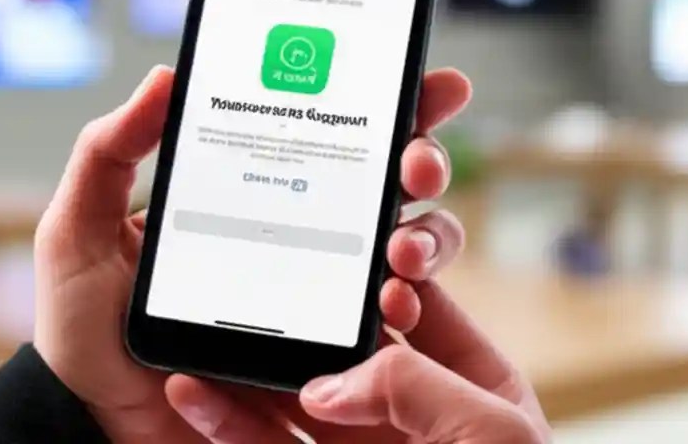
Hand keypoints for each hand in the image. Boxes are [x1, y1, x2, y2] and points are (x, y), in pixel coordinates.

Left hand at [33, 65, 472, 442]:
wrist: (98, 423)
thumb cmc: (87, 326)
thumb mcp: (81, 230)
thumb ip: (108, 153)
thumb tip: (165, 76)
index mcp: (258, 191)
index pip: (336, 134)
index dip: (393, 105)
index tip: (432, 84)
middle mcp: (305, 235)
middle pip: (391, 184)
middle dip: (424, 161)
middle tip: (418, 163)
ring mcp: (323, 294)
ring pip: (411, 250)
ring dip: (428, 237)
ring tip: (402, 248)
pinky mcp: (329, 354)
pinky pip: (391, 328)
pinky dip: (406, 308)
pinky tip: (394, 302)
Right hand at [165, 280, 548, 442]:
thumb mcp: (492, 431)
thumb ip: (416, 385)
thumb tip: (327, 386)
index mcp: (475, 389)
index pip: (423, 313)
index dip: (383, 283)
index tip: (344, 261)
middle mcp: (416, 418)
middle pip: (348, 352)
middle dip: (304, 320)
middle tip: (258, 285)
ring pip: (296, 403)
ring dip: (250, 369)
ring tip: (204, 335)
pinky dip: (228, 424)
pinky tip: (195, 394)